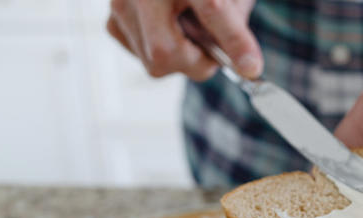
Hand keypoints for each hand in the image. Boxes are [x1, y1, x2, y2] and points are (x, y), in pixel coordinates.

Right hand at [107, 0, 261, 79]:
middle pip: (165, 52)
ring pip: (154, 61)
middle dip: (196, 62)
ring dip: (182, 59)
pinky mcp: (113, 21)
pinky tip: (170, 32)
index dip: (234, 41)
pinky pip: (142, 57)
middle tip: (213, 52)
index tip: (250, 67)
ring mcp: (121, 5)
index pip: (211, 8)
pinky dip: (163, 54)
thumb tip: (245, 64)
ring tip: (189, 33)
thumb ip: (235, 22)